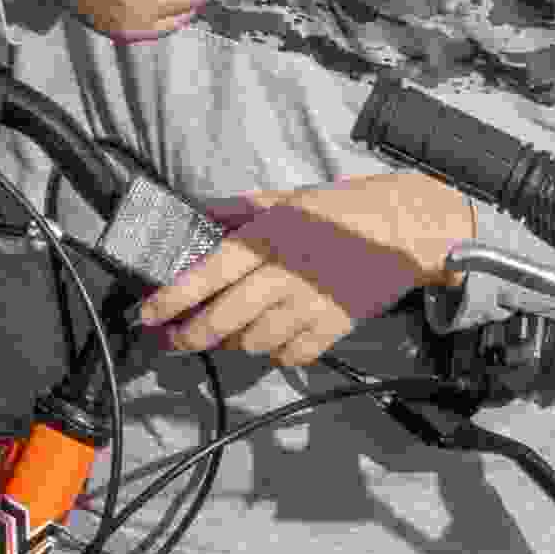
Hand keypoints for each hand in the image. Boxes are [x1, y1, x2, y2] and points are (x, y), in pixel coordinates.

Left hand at [140, 171, 467, 369]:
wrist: (406, 228)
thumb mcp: (289, 198)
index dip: (174, 298)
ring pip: (256, 342)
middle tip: (176, 342)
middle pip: (226, 318)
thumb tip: (202, 215)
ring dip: (237, 344)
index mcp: (270, 237)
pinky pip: (294, 355)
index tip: (148, 315)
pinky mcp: (336, 327)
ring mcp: (311, 304)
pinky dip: (279, 354)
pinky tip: (275, 341)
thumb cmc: (344, 208)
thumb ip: (243, 211)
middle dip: (193, 336)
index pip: (209, 273)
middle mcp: (285, 274)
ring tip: (230, 336)